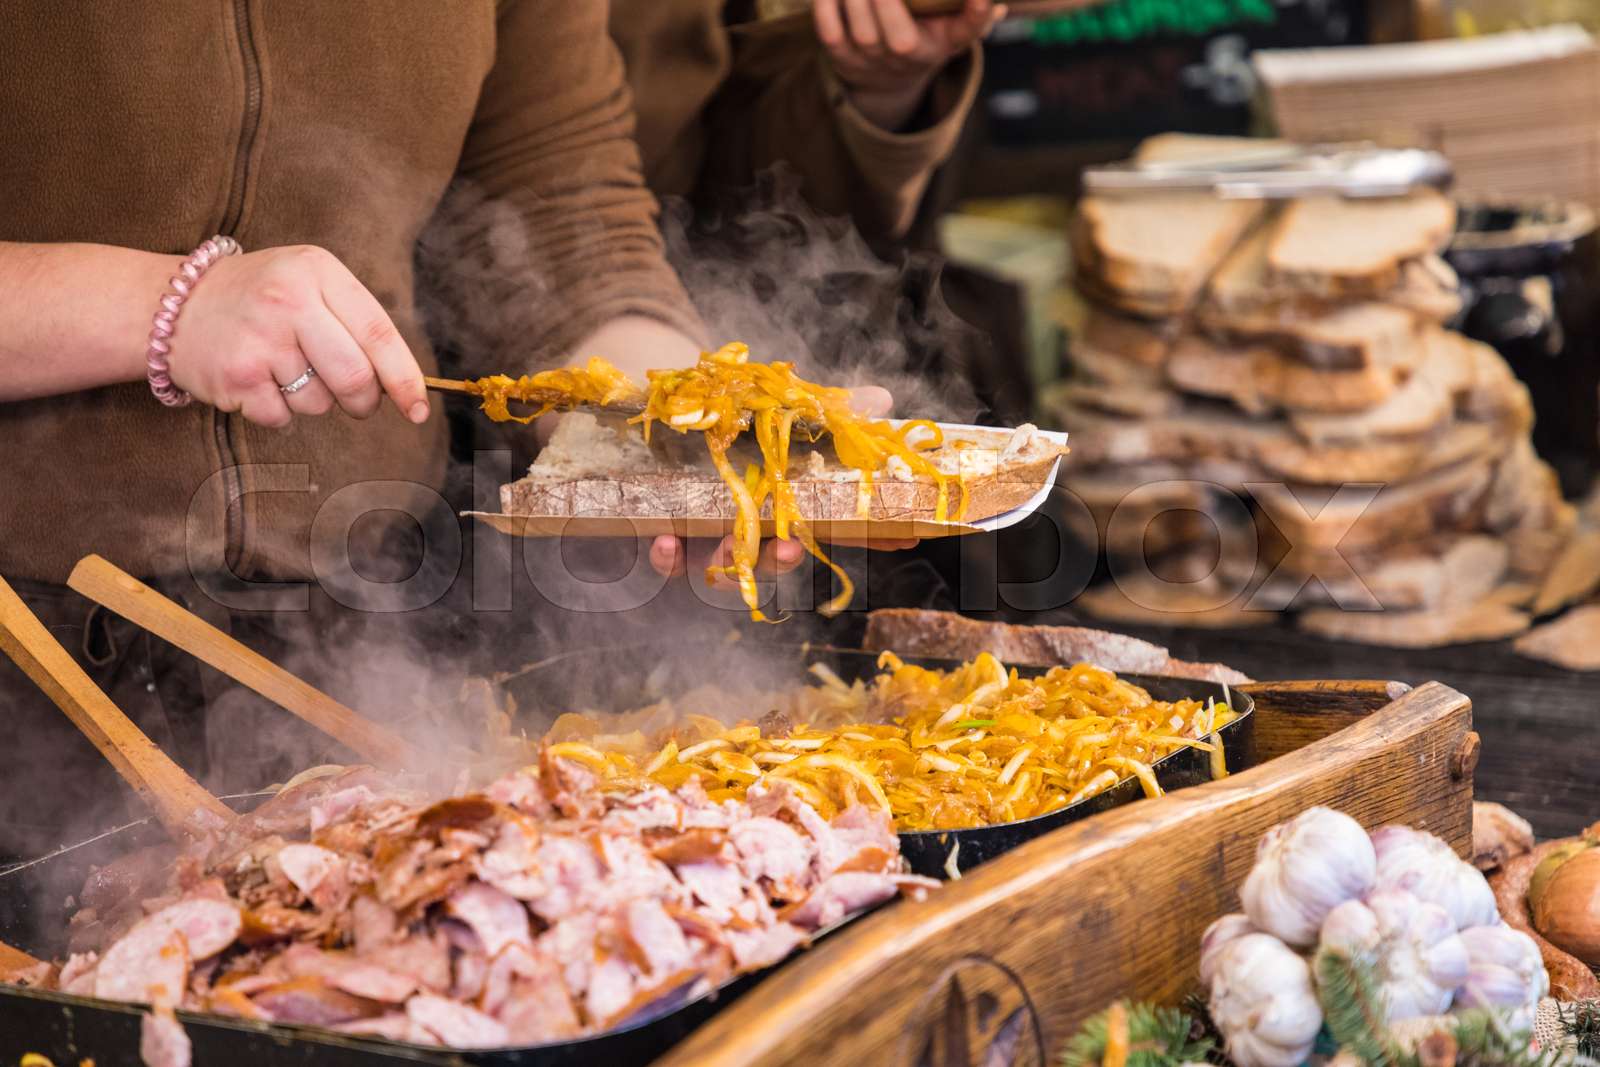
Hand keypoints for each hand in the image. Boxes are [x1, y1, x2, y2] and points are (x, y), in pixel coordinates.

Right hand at [167, 245, 428, 428]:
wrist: (174, 304)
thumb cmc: (261, 298)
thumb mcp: (309, 283)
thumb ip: (356, 323)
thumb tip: (403, 387)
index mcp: (318, 272)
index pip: (379, 335)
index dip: (405, 380)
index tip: (419, 409)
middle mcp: (289, 301)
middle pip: (356, 379)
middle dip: (363, 401)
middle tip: (355, 401)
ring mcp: (260, 340)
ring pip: (320, 402)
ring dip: (313, 400)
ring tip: (283, 368)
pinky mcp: (236, 377)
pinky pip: (284, 418)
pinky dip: (278, 411)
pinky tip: (257, 380)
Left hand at [648, 385, 919, 586]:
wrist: (658, 413)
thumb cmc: (726, 419)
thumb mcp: (775, 409)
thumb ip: (822, 413)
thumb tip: (882, 397)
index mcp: (777, 506)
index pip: (829, 528)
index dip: (869, 537)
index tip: (904, 540)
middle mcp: (744, 531)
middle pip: (772, 561)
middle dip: (782, 563)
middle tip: (791, 550)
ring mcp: (701, 539)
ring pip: (717, 574)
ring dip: (721, 569)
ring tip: (724, 548)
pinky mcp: (659, 539)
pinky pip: (663, 566)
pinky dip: (665, 560)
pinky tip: (663, 541)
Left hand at [814, 0, 1006, 131]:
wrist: (887, 80)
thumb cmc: (925, 34)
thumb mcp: (951, 25)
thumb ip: (969, 12)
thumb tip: (995, 2)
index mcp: (945, 41)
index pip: (967, 32)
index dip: (977, 15)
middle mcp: (911, 56)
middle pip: (901, 38)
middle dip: (887, 0)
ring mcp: (874, 61)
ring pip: (863, 32)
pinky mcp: (843, 58)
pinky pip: (830, 33)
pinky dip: (826, 6)